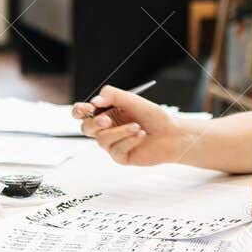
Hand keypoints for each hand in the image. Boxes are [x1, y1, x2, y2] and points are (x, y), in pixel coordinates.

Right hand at [71, 85, 187, 165]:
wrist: (172, 134)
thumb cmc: (154, 117)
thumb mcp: (133, 100)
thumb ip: (113, 95)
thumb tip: (94, 101)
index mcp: (106, 112)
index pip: (83, 112)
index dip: (79, 111)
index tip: (86, 108)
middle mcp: (107, 128)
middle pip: (86, 128)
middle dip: (94, 123)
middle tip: (107, 120)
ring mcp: (112, 144)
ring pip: (102, 140)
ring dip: (120, 132)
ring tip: (137, 127)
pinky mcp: (120, 156)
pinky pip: (116, 150)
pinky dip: (129, 141)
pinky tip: (141, 136)